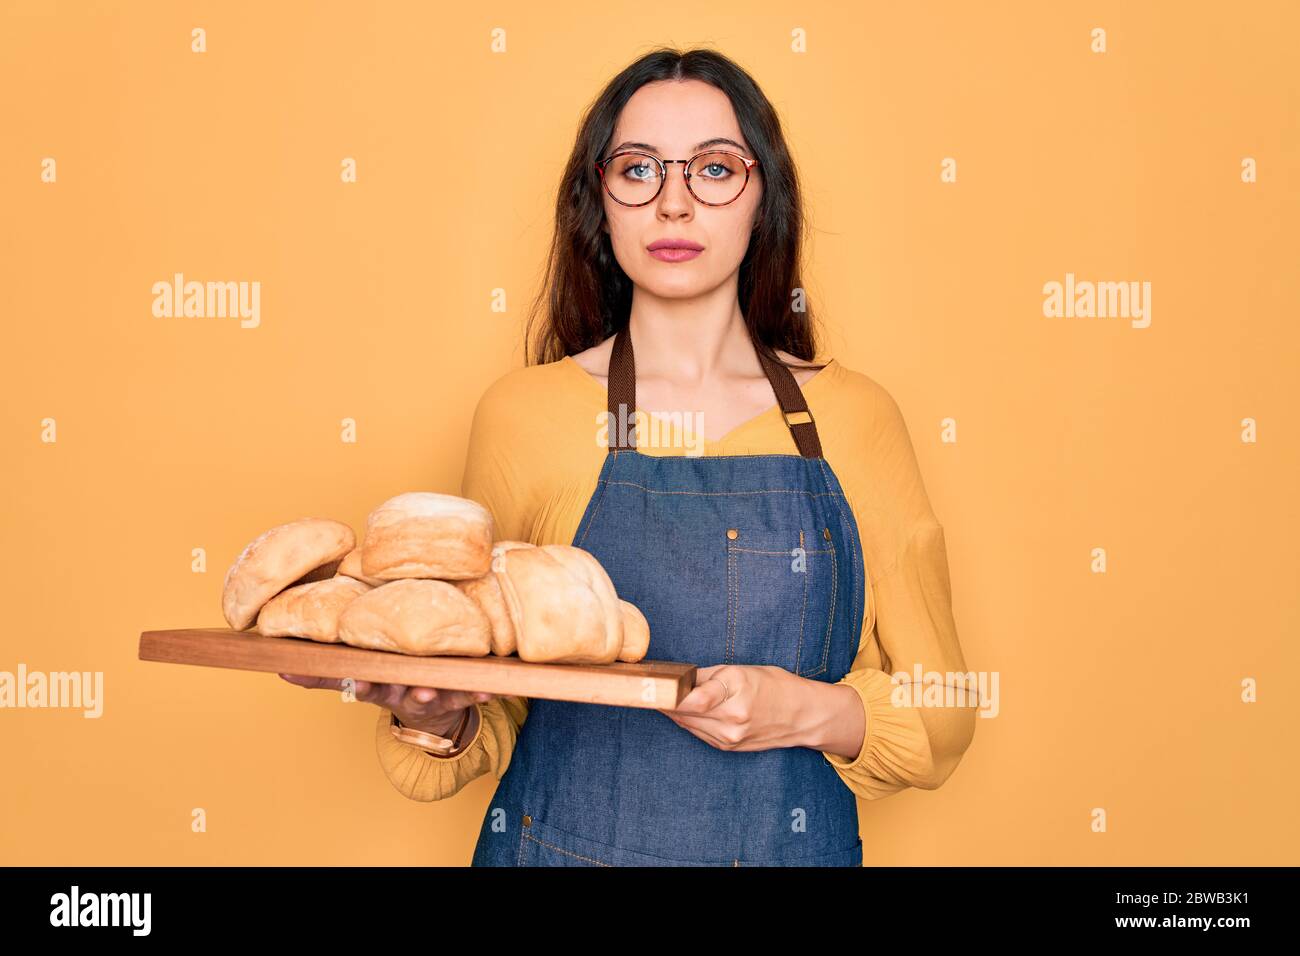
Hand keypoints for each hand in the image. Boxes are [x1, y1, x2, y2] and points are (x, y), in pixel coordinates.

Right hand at [278, 673, 493, 735]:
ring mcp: (427, 695)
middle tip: (388, 686)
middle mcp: (399, 690)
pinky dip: (476, 692)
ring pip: (428, 694)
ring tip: (431, 691)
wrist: (432, 710)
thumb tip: (278, 662)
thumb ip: (324, 669)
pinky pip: (466, 694)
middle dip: (390, 688)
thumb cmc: (392, 680)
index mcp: (376, 682)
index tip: (338, 677)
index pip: (356, 682)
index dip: (347, 681)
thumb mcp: (359, 674)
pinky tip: (487, 690)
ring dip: (430, 693)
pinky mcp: (455, 697)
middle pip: (391, 690)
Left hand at [655, 664, 812, 751]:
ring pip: (687, 723)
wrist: (801, 716)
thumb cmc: (774, 686)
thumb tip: (676, 677)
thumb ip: (705, 676)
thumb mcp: (741, 670)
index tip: (653, 685)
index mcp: (736, 693)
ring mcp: (729, 737)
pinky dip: (689, 720)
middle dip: (665, 700)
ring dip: (674, 711)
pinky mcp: (728, 747)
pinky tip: (686, 710)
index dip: (668, 693)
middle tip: (650, 687)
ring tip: (665, 696)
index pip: (692, 699)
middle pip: (684, 712)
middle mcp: (732, 720)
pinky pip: (698, 732)